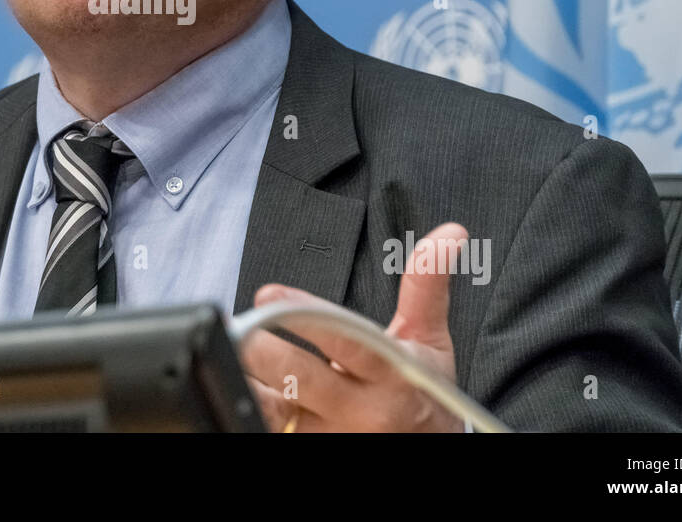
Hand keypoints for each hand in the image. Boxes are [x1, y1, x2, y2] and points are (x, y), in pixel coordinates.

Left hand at [239, 222, 467, 431]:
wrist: (430, 448)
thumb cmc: (423, 391)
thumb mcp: (429, 339)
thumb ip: (425, 285)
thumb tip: (449, 232)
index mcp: (391, 373)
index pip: (347, 340)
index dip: (306, 315)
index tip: (268, 293)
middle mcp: (360, 411)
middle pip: (300, 377)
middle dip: (262, 349)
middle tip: (239, 327)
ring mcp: (332, 437)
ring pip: (274, 410)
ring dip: (248, 378)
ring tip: (231, 354)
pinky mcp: (308, 449)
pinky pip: (268, 428)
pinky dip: (249, 404)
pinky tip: (242, 382)